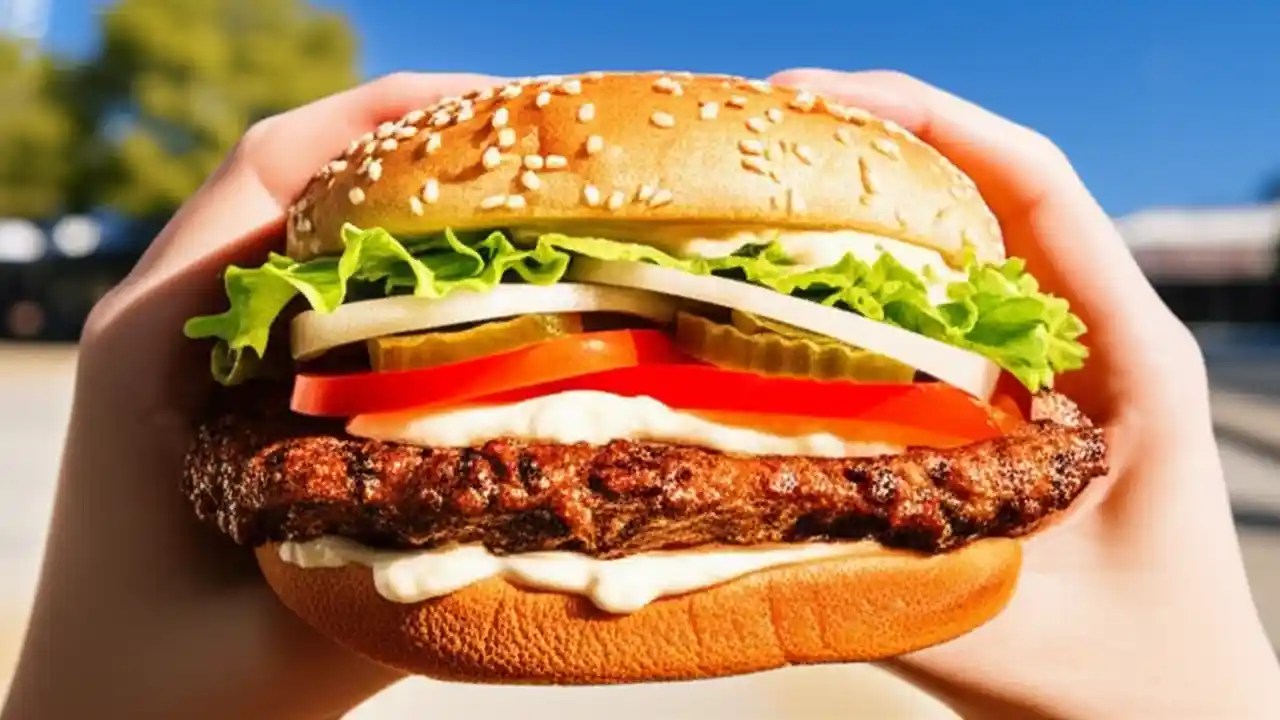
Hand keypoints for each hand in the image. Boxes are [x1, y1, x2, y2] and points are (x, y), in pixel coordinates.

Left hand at [2, 72, 500, 719]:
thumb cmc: (169, 698)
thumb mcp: (304, 633)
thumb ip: (416, 552)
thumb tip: (552, 472)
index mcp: (155, 348)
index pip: (277, 173)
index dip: (395, 122)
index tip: (510, 111)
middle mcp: (163, 324)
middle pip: (291, 168)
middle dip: (416, 133)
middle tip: (542, 136)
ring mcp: (188, 348)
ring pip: (297, 216)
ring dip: (401, 185)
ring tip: (517, 191)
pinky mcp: (219, 382)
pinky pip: (306, 281)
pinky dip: (387, 254)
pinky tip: (464, 284)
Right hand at [769, 68, 1279, 718]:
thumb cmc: (1129, 685)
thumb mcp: (1005, 630)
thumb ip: (881, 581)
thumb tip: (746, 522)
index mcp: (1129, 361)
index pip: (1034, 191)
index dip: (930, 126)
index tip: (823, 102)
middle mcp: (1092, 346)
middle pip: (988, 197)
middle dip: (878, 144)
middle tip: (762, 130)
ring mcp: (1050, 376)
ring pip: (959, 254)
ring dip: (867, 209)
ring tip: (765, 189)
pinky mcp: (1010, 413)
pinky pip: (935, 325)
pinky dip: (864, 292)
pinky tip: (792, 301)